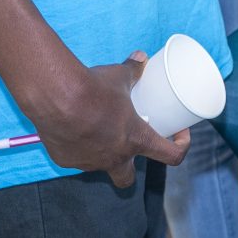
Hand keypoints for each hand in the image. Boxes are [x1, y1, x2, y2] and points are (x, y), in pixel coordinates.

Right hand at [29, 52, 189, 186]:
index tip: (179, 134)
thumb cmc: (94, 88)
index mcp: (136, 140)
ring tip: (97, 130)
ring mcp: (88, 162)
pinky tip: (73, 129)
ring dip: (101, 153)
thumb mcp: (118, 76)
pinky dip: (77, 146)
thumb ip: (132, 70)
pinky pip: (75, 156)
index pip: (171, 156)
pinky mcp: (65, 160)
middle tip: (128, 145)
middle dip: (130, 167)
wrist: (56, 96)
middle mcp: (114, 158)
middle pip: (127, 179)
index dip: (180, 147)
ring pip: (98, 165)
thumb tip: (140, 58)